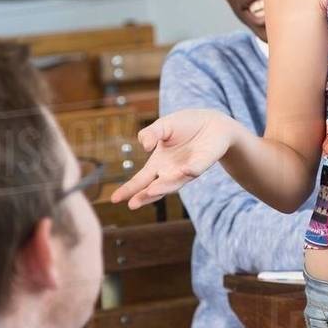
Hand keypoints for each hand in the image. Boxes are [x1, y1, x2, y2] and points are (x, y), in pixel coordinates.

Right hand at [110, 109, 236, 208]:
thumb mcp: (163, 126)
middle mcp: (170, 172)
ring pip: (174, 183)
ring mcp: (186, 171)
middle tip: (132, 204)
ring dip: (163, 187)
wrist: (212, 123)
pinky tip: (184, 170)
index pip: (140, 180)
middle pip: (154, 188)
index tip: (114, 199)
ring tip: (151, 191)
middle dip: (144, 196)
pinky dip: (189, 171)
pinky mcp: (202, 164)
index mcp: (157, 164)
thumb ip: (150, 134)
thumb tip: (145, 146)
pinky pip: (195, 170)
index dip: (128, 190)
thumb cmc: (185, 126)